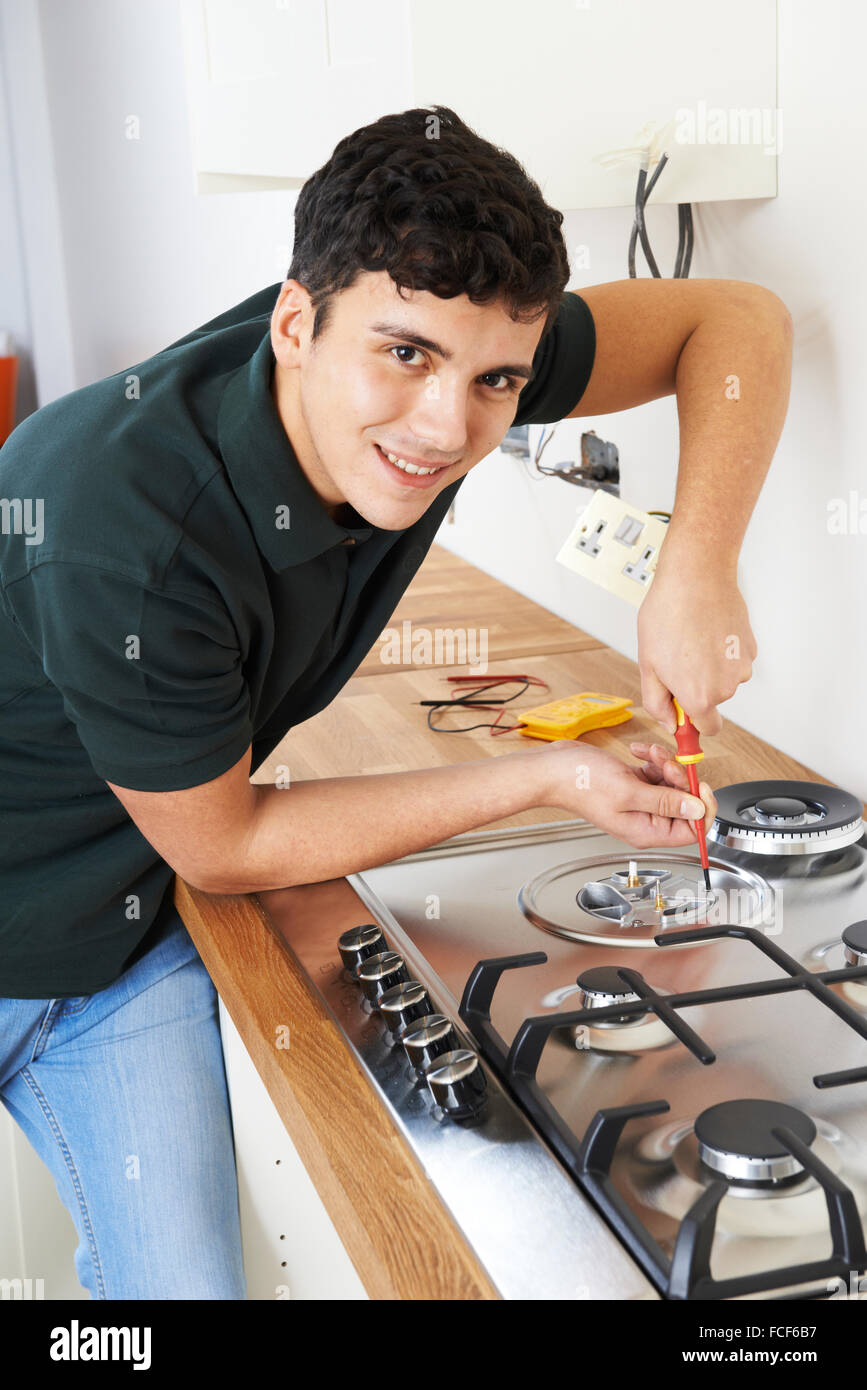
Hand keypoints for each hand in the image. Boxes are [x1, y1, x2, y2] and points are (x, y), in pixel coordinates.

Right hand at [538, 739, 716, 849]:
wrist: (554, 769)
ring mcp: (640, 801)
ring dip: (666, 764)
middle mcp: (646, 819)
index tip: (699, 785)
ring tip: (648, 754)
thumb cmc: (580, 783)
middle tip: (666, 765)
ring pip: (672, 784)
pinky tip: (638, 752)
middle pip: (685, 803)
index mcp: (647, 830)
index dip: (701, 808)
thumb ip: (666, 802)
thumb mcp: (628, 792)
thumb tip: (697, 810)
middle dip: (680, 778)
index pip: (692, 830)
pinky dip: (653, 759)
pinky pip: (658, 772)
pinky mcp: (634, 784)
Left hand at [636, 563, 755, 735]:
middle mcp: (726, 687)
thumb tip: (669, 721)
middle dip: (697, 687)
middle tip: (677, 658)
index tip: (684, 715)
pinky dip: (723, 651)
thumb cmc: (668, 614)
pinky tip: (708, 630)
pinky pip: (734, 660)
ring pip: (724, 679)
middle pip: (713, 701)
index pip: (706, 729)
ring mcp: (742, 667)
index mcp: (699, 697)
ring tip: (691, 638)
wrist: (696, 576)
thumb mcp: (648, 664)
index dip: (692, 722)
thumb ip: (657, 702)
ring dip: (710, 667)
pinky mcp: (751, 648)